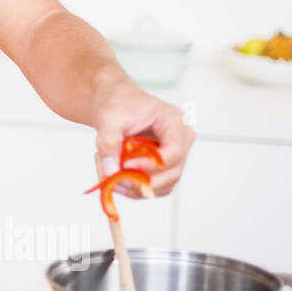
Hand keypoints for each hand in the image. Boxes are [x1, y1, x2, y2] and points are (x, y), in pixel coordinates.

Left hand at [93, 82, 195, 198]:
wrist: (116, 103)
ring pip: (163, 185)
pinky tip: (115, 174)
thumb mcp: (108, 119)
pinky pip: (154, 187)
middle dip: (140, 181)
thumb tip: (111, 171)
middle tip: (112, 177)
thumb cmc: (117, 104)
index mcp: (175, 122)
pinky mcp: (166, 168)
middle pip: (172, 173)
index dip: (150, 165)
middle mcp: (182, 141)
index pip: (173, 153)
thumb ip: (108, 143)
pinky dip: (134, 187)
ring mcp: (176, 156)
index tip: (124, 165)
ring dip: (134, 187)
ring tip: (108, 172)